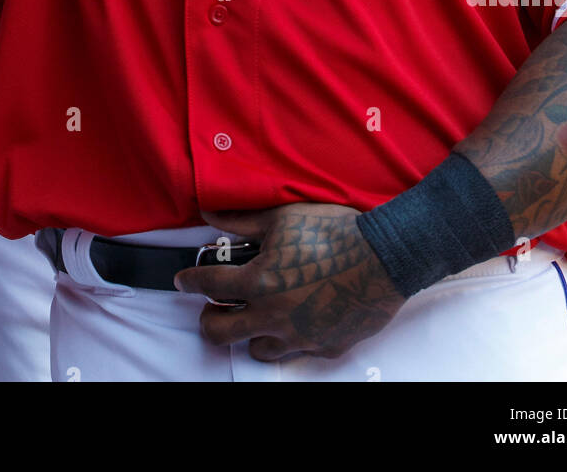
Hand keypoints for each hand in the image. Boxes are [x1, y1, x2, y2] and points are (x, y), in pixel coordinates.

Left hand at [174, 202, 404, 362]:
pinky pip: (293, 353)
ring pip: (254, 349)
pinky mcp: (323, 348)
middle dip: (208, 320)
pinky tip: (289, 323)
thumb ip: (243, 222)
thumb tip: (210, 213)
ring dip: (246, 334)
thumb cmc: (335, 233)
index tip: (181, 281)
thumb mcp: (284, 218)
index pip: (210, 285)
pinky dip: (284, 340)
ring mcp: (298, 337)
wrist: (384, 259)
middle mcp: (272, 316)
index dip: (189, 281)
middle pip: (221, 331)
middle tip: (212, 308)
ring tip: (251, 317)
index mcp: (259, 282)